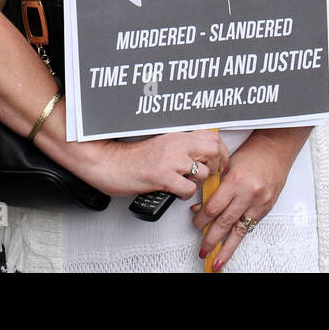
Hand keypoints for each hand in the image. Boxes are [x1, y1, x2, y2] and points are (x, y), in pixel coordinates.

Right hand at [86, 130, 228, 198]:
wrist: (108, 162)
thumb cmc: (130, 157)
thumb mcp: (160, 146)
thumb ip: (179, 148)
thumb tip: (200, 155)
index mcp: (176, 136)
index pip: (211, 136)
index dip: (220, 150)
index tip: (219, 161)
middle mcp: (175, 145)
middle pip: (213, 150)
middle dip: (215, 165)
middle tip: (206, 173)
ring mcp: (169, 160)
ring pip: (202, 173)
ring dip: (197, 183)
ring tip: (184, 183)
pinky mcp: (162, 176)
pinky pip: (188, 189)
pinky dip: (184, 194)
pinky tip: (174, 190)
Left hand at [191, 134, 297, 270]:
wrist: (275, 149)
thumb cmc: (252, 153)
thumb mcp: (227, 166)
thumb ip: (216, 187)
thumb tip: (202, 206)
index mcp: (235, 181)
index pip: (213, 208)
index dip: (201, 219)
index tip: (196, 223)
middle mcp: (248, 194)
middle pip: (224, 223)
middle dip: (211, 240)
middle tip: (202, 250)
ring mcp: (259, 202)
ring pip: (239, 231)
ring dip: (226, 248)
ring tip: (218, 260)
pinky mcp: (267, 207)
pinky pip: (250, 226)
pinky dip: (240, 236)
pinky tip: (233, 244)